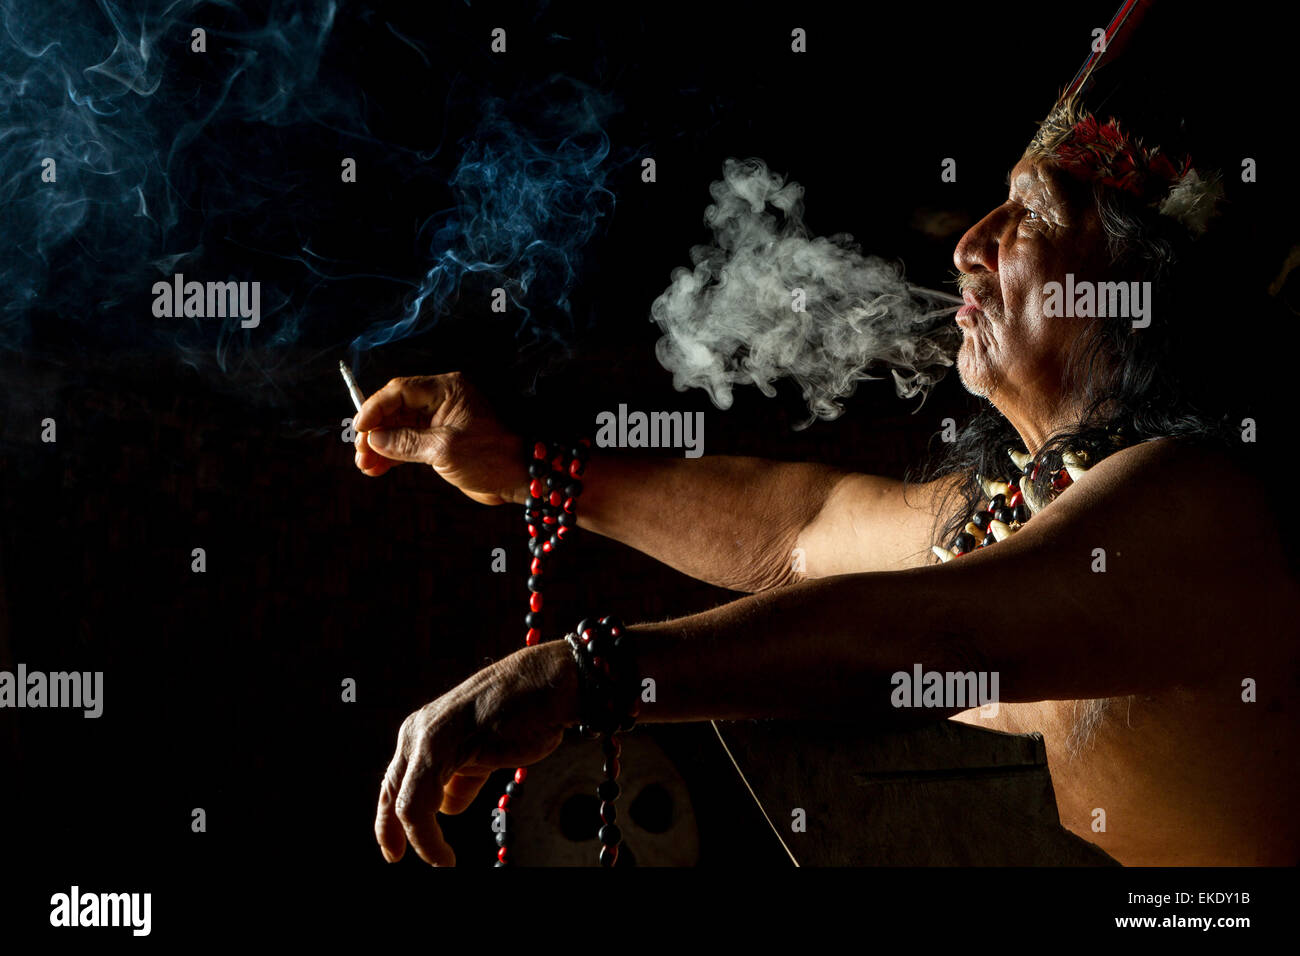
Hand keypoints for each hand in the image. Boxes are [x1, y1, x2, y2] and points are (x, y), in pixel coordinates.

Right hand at [352, 371, 527, 505]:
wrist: (515, 479)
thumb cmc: (490, 457)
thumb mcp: (445, 449)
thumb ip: (406, 442)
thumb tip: (375, 439)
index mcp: (447, 390)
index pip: (400, 390)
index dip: (375, 407)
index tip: (360, 428)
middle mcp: (441, 400)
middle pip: (395, 408)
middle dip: (375, 430)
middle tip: (360, 452)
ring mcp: (439, 421)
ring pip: (398, 427)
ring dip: (379, 445)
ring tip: (364, 465)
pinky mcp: (438, 441)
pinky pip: (407, 442)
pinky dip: (391, 454)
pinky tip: (376, 468)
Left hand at [375, 642, 577, 865]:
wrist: (546, 686)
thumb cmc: (523, 714)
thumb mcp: (484, 753)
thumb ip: (462, 777)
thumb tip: (448, 806)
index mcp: (424, 732)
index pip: (396, 783)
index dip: (390, 821)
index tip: (394, 851)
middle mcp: (417, 733)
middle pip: (390, 793)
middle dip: (391, 834)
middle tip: (395, 861)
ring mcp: (426, 739)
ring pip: (404, 805)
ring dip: (422, 842)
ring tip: (441, 864)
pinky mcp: (440, 749)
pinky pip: (420, 805)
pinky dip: (429, 840)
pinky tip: (445, 858)